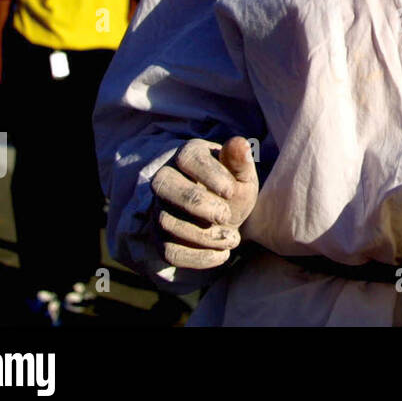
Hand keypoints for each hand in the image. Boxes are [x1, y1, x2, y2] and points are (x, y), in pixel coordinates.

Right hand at [150, 137, 257, 269]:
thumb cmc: (233, 190)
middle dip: (197, 204)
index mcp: (189, 155)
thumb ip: (241, 163)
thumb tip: (239, 143)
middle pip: (163, 186)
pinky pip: (168, 251)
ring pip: (166, 221)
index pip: (187, 157)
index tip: (231, 191)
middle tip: (226, 216)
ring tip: (233, 239)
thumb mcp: (243, 177)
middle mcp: (167, 179)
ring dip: (203, 236)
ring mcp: (159, 208)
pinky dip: (198, 257)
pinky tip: (222, 254)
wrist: (225, 219)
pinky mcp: (159, 237)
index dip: (208, 175)